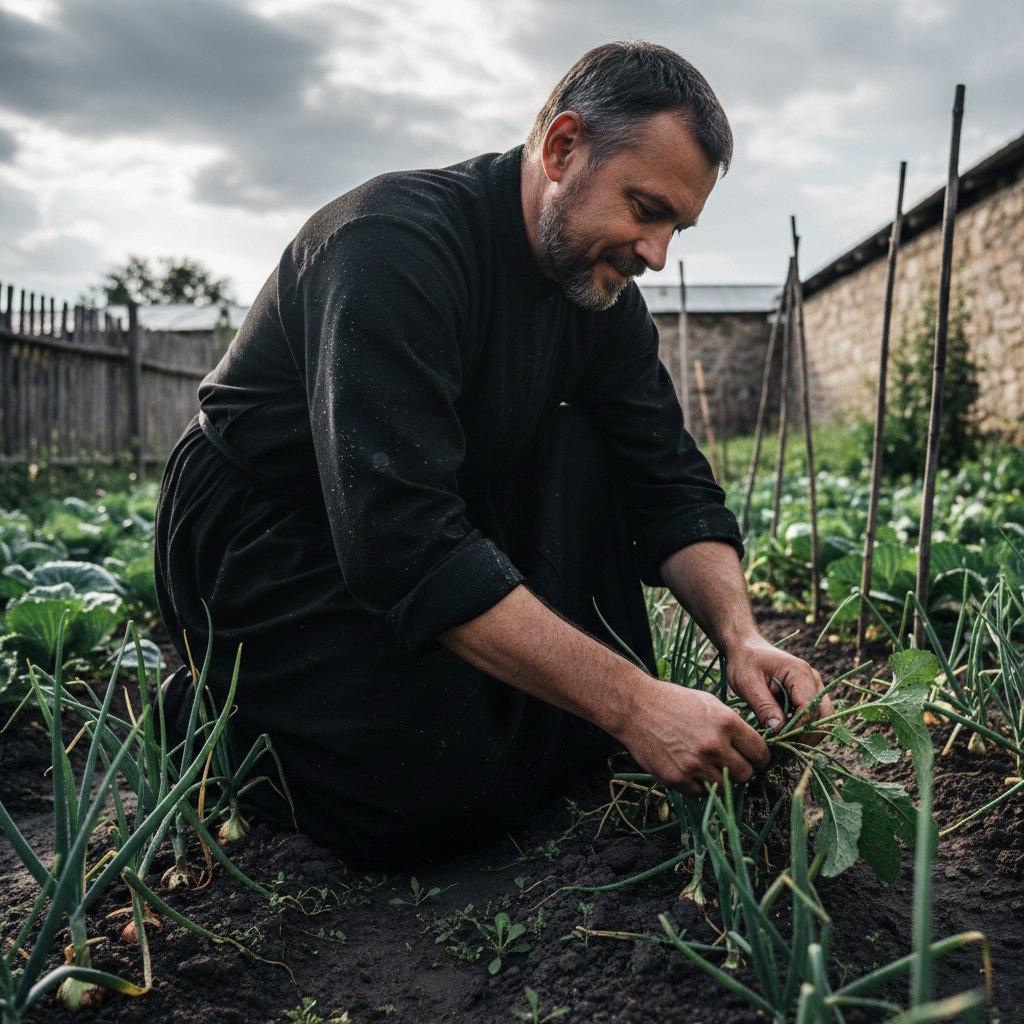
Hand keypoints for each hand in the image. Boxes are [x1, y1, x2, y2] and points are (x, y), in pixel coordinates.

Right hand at [618, 680, 770, 795]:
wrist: (636, 707)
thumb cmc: (675, 701)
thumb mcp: (710, 703)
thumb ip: (733, 726)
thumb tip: (753, 747)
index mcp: (726, 723)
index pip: (760, 753)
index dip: (760, 757)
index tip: (755, 758)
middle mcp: (713, 746)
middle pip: (746, 774)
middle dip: (742, 769)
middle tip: (731, 762)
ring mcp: (694, 765)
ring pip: (725, 787)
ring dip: (721, 779)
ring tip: (709, 765)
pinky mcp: (676, 778)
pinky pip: (701, 792)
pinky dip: (700, 784)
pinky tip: (691, 768)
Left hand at [723, 634, 831, 740]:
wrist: (745, 649)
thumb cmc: (745, 662)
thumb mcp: (748, 684)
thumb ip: (764, 706)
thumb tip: (778, 730)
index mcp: (800, 673)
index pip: (810, 707)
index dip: (798, 727)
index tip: (781, 739)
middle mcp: (813, 680)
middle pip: (823, 715)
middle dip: (807, 734)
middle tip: (785, 746)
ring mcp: (813, 687)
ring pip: (821, 717)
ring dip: (806, 732)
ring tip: (784, 742)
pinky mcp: (807, 694)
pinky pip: (812, 715)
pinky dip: (802, 727)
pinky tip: (784, 734)